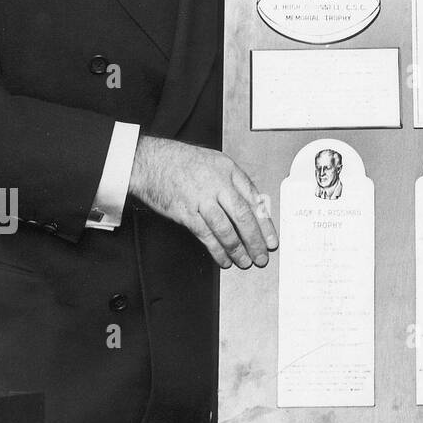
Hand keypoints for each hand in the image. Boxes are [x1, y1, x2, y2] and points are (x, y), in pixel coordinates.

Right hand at [129, 136, 277, 269]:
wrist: (151, 162)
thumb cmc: (182, 161)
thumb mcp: (215, 162)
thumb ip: (234, 182)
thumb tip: (252, 205)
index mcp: (229, 171)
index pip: (254, 199)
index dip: (265, 222)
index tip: (272, 238)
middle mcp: (218, 184)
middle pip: (243, 216)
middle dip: (255, 239)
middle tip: (262, 255)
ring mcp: (202, 199)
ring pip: (226, 228)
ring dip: (238, 248)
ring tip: (245, 261)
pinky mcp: (186, 213)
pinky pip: (205, 235)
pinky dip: (217, 250)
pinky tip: (224, 259)